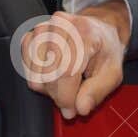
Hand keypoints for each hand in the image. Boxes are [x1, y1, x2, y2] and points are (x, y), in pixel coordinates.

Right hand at [21, 0, 130, 118]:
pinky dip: (38, 76)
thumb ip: (97, 91)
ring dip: (48, 86)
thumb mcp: (112, 73)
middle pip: (48, 74)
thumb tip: (81, 107)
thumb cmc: (104, 50)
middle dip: (58, 95)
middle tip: (70, 98)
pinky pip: (25, 66)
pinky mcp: (32, 35)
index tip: (71, 110)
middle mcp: (61, 26)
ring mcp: (43, 29)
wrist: (96, 29)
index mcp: (85, 33)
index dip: (66, 97)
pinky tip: (52, 74)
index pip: (65, 71)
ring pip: (34, 73)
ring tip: (63, 82)